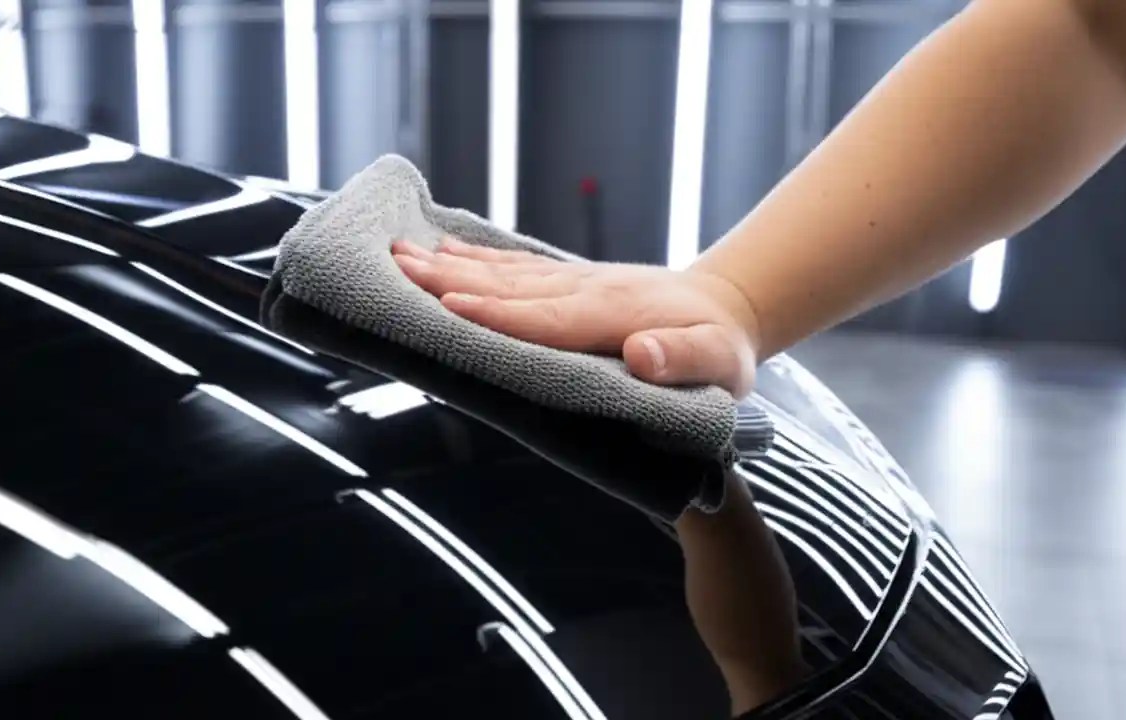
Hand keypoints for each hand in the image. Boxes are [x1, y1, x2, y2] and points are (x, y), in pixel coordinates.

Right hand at [392, 238, 760, 396]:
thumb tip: (643, 355)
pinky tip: (443, 251)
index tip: (449, 304)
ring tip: (401, 252)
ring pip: (505, 272)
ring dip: (451, 264)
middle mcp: (586, 290)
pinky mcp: (569, 280)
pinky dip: (476, 259)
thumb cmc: (721, 349)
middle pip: (511, 287)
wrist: (727, 305)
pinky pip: (516, 266)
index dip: (499, 314)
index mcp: (615, 314)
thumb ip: (684, 361)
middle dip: (451, 279)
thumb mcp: (720, 363)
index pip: (549, 317)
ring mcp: (575, 280)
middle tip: (398, 267)